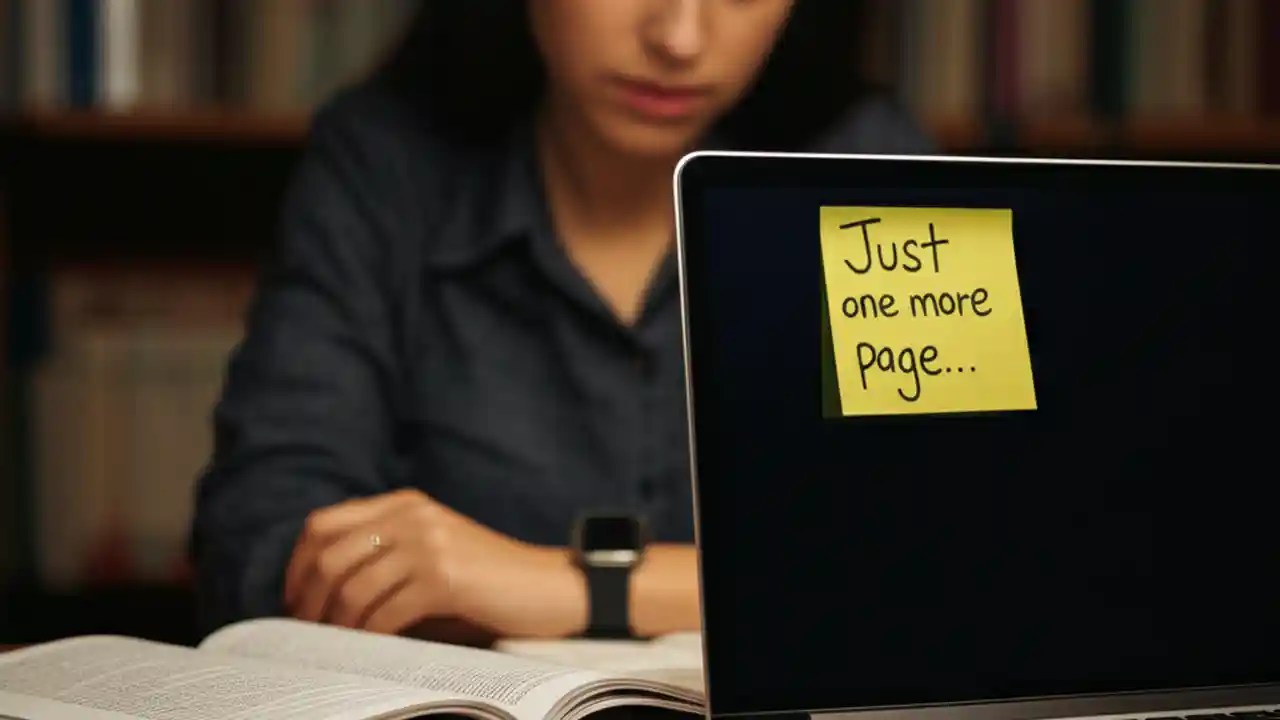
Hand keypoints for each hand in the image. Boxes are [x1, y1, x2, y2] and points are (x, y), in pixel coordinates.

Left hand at [282, 489, 586, 636]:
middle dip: (308, 599)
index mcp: (404, 503)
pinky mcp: (445, 577)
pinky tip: (374, 646)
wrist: (548, 588)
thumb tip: (318, 591)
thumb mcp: (432, 550)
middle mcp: (413, 515)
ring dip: (338, 624)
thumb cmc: (486, 581)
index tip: (293, 598)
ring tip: (338, 643)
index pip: (324, 524)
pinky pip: (386, 612)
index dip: (297, 564)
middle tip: (307, 630)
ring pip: (353, 587)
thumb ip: (386, 553)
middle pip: (329, 555)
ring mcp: (430, 544)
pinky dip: (371, 635)